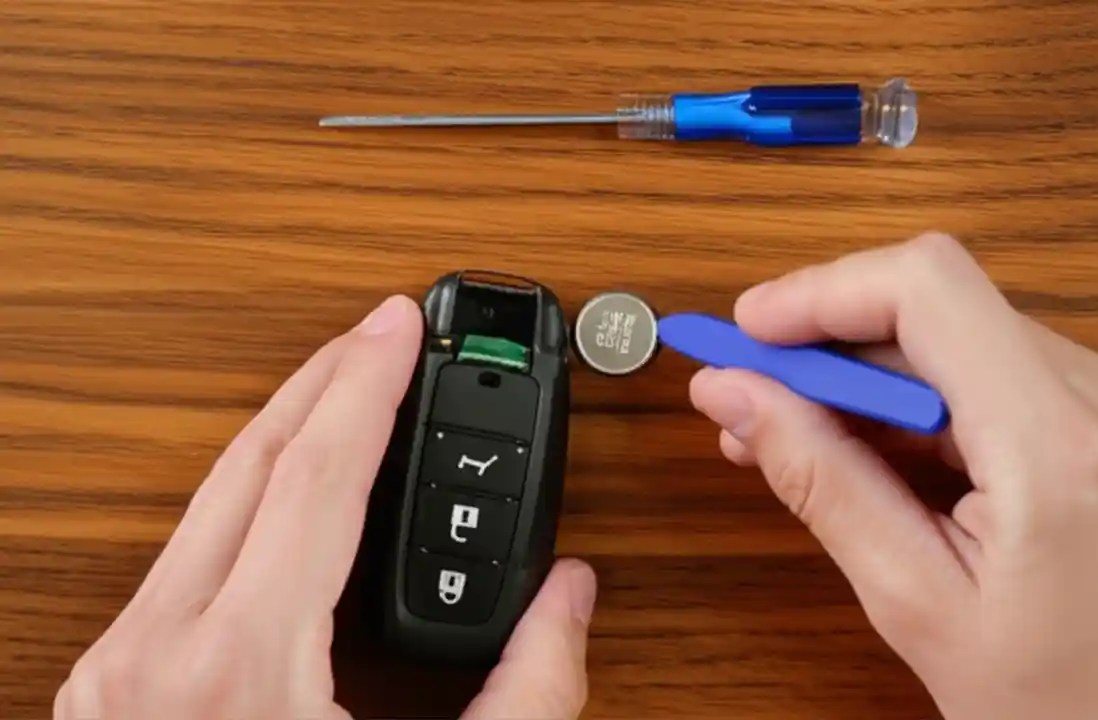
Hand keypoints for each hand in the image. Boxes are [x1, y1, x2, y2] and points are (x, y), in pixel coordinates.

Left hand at [55, 296, 596, 719]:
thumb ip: (531, 694)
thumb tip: (571, 600)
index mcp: (235, 664)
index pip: (314, 473)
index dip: (368, 384)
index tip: (399, 327)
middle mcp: (152, 649)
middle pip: (249, 461)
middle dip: (323, 381)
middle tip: (382, 334)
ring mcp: (117, 664)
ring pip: (208, 498)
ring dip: (286, 434)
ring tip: (350, 396)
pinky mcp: (112, 681)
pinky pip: (189, 547)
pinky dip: (253, 496)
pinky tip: (296, 488)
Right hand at [689, 234, 1097, 718]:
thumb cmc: (1084, 716)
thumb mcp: (922, 608)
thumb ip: (822, 483)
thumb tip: (739, 397)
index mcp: (1063, 450)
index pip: (926, 290)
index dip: (819, 292)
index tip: (750, 330)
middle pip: (945, 310)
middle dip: (835, 344)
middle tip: (754, 396)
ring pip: (978, 339)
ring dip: (884, 378)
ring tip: (812, 438)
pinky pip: (1021, 376)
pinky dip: (943, 402)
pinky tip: (893, 452)